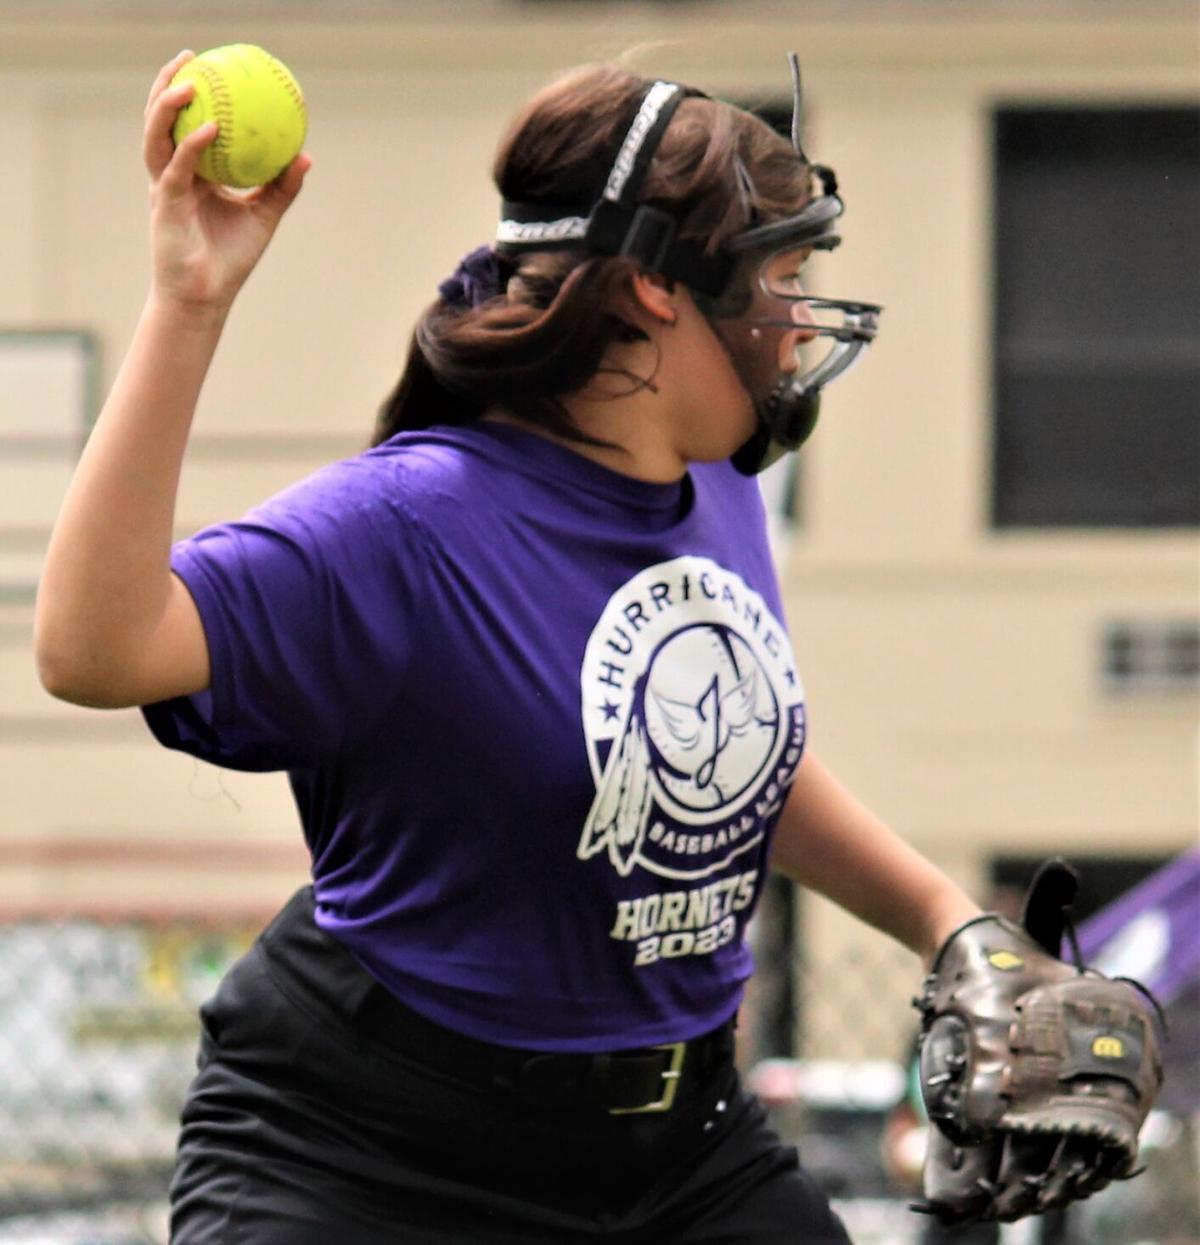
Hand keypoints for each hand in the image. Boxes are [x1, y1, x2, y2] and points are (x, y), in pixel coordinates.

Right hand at [142, 51, 311, 314]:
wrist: (206, 296)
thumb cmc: (232, 260)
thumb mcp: (264, 217)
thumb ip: (282, 187)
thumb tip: (306, 156)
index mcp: (192, 175)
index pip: (185, 126)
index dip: (191, 96)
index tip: (208, 66)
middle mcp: (173, 175)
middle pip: (161, 120)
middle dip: (167, 85)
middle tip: (188, 57)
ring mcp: (165, 187)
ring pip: (157, 136)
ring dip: (167, 106)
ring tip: (188, 81)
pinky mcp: (166, 204)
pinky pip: (178, 167)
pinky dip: (193, 146)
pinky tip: (211, 127)